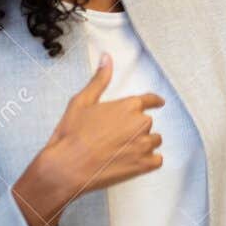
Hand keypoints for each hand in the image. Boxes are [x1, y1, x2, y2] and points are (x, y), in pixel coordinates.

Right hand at [11, 52, 163, 225]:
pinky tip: (132, 163)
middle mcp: (140, 123)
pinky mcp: (144, 165)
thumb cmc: (71, 135)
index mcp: (128, 106)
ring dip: (143, 144)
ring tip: (121, 150)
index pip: (150, 99)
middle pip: (147, 123)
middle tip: (114, 137)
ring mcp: (144, 145)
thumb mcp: (82, 101)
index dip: (154, 101)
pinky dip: (148, 161)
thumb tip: (107, 58)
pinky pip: (157, 160)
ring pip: (154, 141)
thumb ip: (99, 80)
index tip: (159, 103)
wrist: (66, 167)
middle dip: (135, 128)